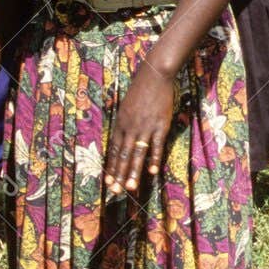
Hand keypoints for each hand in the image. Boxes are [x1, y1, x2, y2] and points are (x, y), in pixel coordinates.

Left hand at [104, 62, 175, 193]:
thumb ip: (124, 123)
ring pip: (137, 154)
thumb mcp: (126, 106)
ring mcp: (145, 128)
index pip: (114, 151)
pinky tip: (152, 172)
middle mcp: (130, 128)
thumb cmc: (141, 90)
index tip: (108, 183)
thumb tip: (122, 137)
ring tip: (130, 188)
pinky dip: (153, 159)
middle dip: (118, 175)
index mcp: (121, 124)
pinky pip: (156, 146)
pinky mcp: (160, 126)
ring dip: (133, 172)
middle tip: (115, 192)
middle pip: (123, 156)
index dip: (111, 168)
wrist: (154, 76)